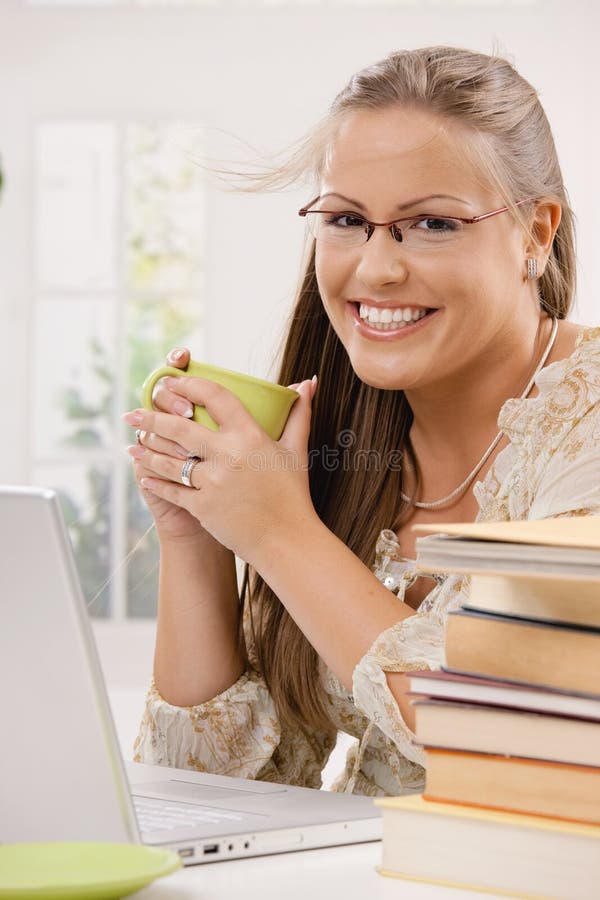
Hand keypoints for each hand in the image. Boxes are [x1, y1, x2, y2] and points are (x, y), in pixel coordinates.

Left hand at [123, 374, 318, 563]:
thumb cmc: (293, 495)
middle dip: (151, 417)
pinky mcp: (202, 507)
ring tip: (133, 442)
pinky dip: (156, 482)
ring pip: (170, 460)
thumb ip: (299, 414)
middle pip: (180, 427)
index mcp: (249, 436)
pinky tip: (145, 475)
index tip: (172, 382)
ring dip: (147, 449)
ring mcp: (212, 482)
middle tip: (132, 413)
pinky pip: (172, 489)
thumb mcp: (296, 451)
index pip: (214, 397)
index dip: (190, 385)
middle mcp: (227, 455)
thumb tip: (307, 383)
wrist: (286, 540)